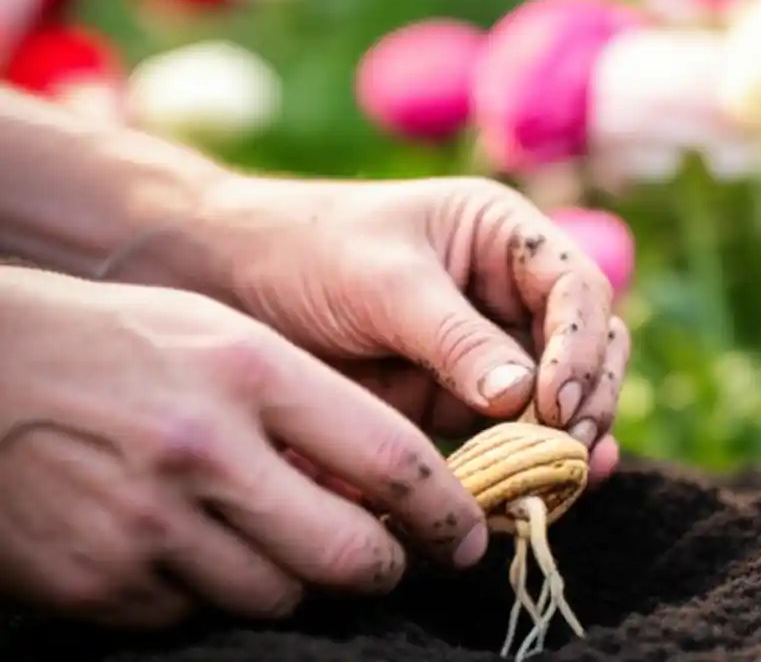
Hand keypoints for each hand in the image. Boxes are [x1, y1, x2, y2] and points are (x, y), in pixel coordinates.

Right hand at [0, 266, 487, 628]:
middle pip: (348, 556)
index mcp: (250, 374)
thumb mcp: (224, 339)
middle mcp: (205, 452)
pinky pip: (196, 618)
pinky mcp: (97, 585)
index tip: (465, 535)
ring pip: (278, 598)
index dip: (445, 510)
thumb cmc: (118, 346)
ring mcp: (147, 526)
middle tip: (385, 560)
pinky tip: (187, 547)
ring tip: (267, 537)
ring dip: (294, 580)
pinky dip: (210, 596)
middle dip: (383, 568)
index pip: (391, 459)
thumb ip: (310, 406)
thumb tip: (384, 491)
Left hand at [166, 175, 629, 485]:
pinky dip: (531, 465)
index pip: (577, 289)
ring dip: (572, 438)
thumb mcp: (384, 284)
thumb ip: (455, 340)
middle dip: (590, 397)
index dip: (580, 346)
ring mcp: (490, 353)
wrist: (229, 282)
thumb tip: (524, 400)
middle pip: (588, 348)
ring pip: (561, 399)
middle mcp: (511, 294)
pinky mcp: (459, 404)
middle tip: (570, 448)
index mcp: (505, 240)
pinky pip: (512, 438)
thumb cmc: (307, 251)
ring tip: (571, 477)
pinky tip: (548, 493)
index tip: (555, 400)